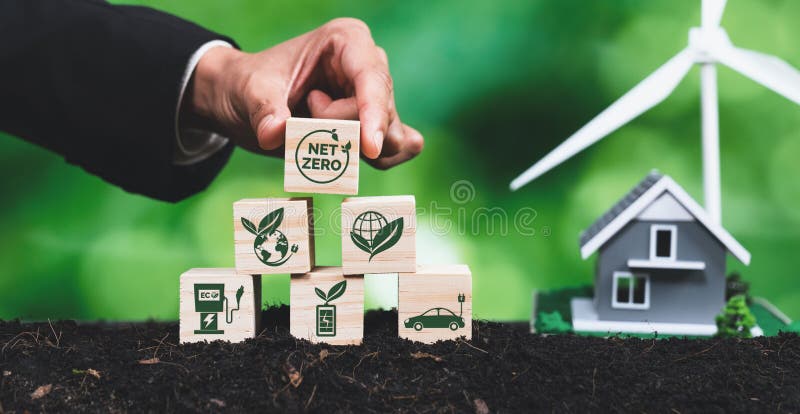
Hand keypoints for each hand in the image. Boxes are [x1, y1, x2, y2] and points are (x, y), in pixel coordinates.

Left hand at [186, 18, 423, 168]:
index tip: (369, 148)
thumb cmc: (249, 86)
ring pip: (389, 137)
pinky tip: (347, 159)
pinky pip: (399, 148)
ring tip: (312, 127)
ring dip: (350, 148)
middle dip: (341, 131)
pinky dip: (376, 160)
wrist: (244, 102)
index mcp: (347, 41)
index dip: (373, 114)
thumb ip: (265, 112)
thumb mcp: (250, 92)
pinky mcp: (377, 126)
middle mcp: (370, 65)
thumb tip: (274, 135)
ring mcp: (377, 97)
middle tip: (303, 115)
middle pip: (381, 113)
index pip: (372, 80)